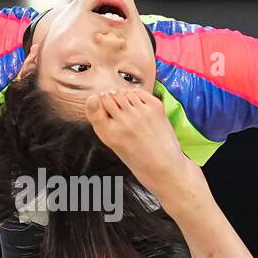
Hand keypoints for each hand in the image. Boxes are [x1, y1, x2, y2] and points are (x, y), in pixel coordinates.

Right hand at [85, 88, 203, 204]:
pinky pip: (138, 92)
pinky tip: (138, 108)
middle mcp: (124, 121)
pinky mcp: (155, 107)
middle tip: (117, 110)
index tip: (98, 103)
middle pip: (108, 95)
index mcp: (109, 132)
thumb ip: (100, 121)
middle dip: (110, 99)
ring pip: (124, 92)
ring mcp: (140, 113)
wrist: (163, 165)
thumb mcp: (111, 143)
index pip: (94, 103)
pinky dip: (136, 96)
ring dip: (123, 97)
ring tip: (129, 111)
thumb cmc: (136, 156)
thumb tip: (94, 98)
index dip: (96, 101)